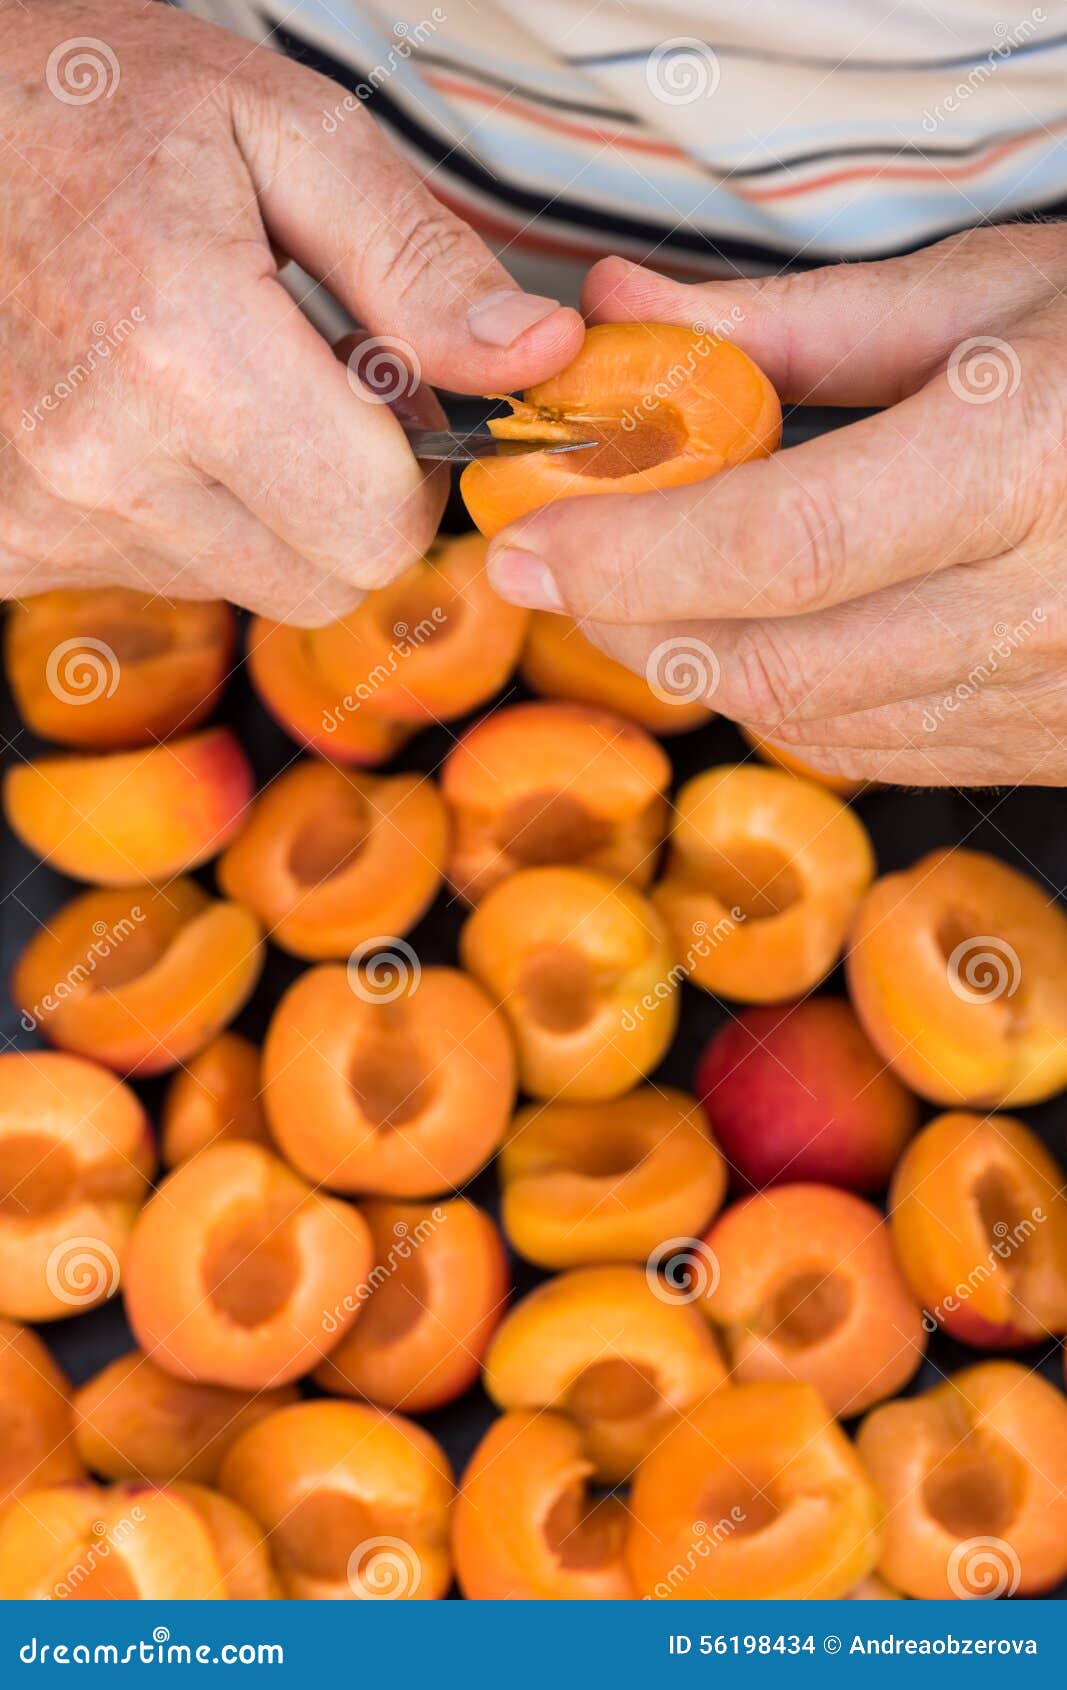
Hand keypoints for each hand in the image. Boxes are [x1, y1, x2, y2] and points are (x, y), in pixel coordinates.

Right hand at [0, 1, 580, 622]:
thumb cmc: (97, 104)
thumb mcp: (283, 130)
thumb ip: (419, 262)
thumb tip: (539, 360)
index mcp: (184, 351)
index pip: (378, 526)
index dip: (416, 469)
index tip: (389, 389)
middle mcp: (101, 462)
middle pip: (324, 581)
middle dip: (354, 500)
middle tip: (313, 384)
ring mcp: (41, 515)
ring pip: (245, 585)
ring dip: (265, 507)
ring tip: (211, 381)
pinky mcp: (2, 542)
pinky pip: (153, 577)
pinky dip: (178, 516)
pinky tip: (144, 420)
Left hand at [487, 227, 1066, 785]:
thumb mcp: (988, 297)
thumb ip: (790, 328)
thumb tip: (621, 318)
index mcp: (1026, 466)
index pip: (781, 550)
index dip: (630, 557)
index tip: (525, 540)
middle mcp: (1044, 608)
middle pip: (775, 665)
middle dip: (635, 622)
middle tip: (566, 561)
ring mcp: (1054, 698)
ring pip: (814, 725)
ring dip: (701, 663)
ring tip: (651, 585)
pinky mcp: (1052, 744)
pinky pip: (876, 751)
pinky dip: (786, 702)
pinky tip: (760, 634)